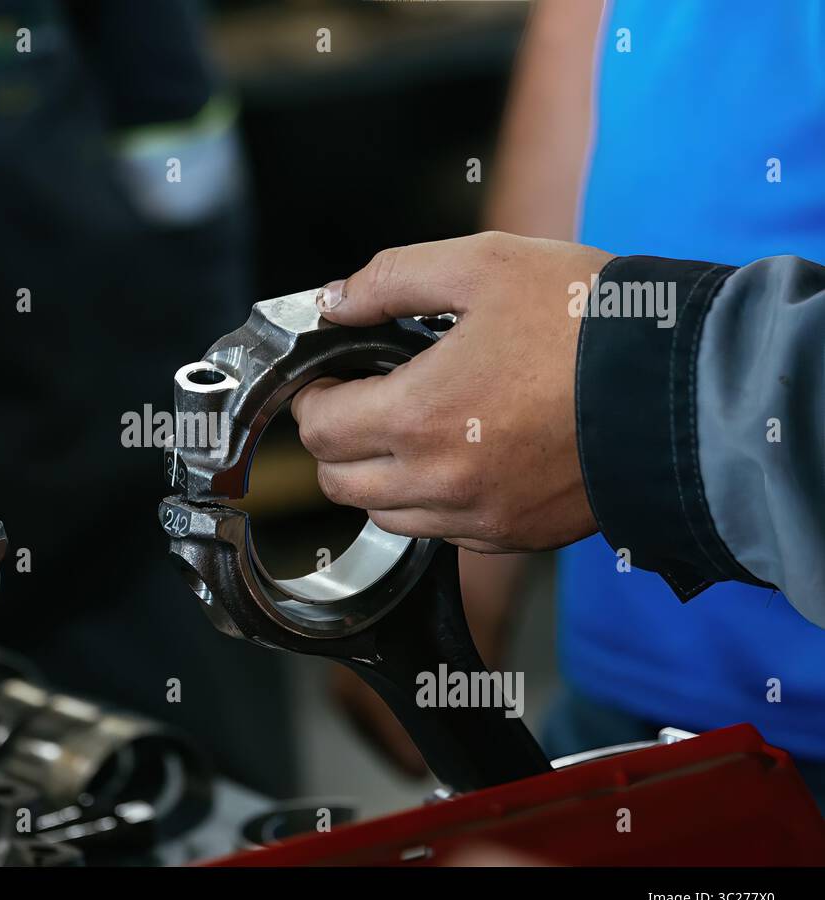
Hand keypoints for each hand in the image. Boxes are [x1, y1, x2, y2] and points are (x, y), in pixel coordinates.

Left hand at [291, 231, 612, 552]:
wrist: (683, 387)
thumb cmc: (587, 322)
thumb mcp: (484, 265)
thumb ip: (392, 278)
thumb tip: (334, 300)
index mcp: (417, 415)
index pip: (320, 429)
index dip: (314, 399)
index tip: (332, 377)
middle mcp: (439, 481)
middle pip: (340, 483)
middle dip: (336, 441)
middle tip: (363, 400)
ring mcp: (478, 517)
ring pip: (385, 515)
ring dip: (379, 477)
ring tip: (413, 428)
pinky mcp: (515, 536)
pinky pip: (443, 533)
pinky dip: (433, 502)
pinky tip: (461, 458)